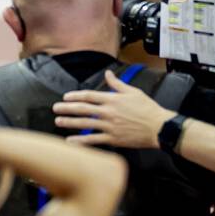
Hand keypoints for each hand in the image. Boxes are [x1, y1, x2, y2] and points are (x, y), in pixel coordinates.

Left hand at [53, 69, 171, 148]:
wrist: (159, 127)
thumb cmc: (147, 109)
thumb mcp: (133, 92)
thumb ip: (117, 84)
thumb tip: (107, 74)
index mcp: (113, 100)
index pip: (89, 96)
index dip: (75, 96)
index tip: (65, 97)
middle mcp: (108, 112)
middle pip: (83, 109)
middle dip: (67, 108)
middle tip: (55, 108)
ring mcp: (109, 126)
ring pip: (85, 124)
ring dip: (69, 122)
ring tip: (58, 121)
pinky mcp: (112, 139)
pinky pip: (93, 140)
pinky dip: (80, 141)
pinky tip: (69, 141)